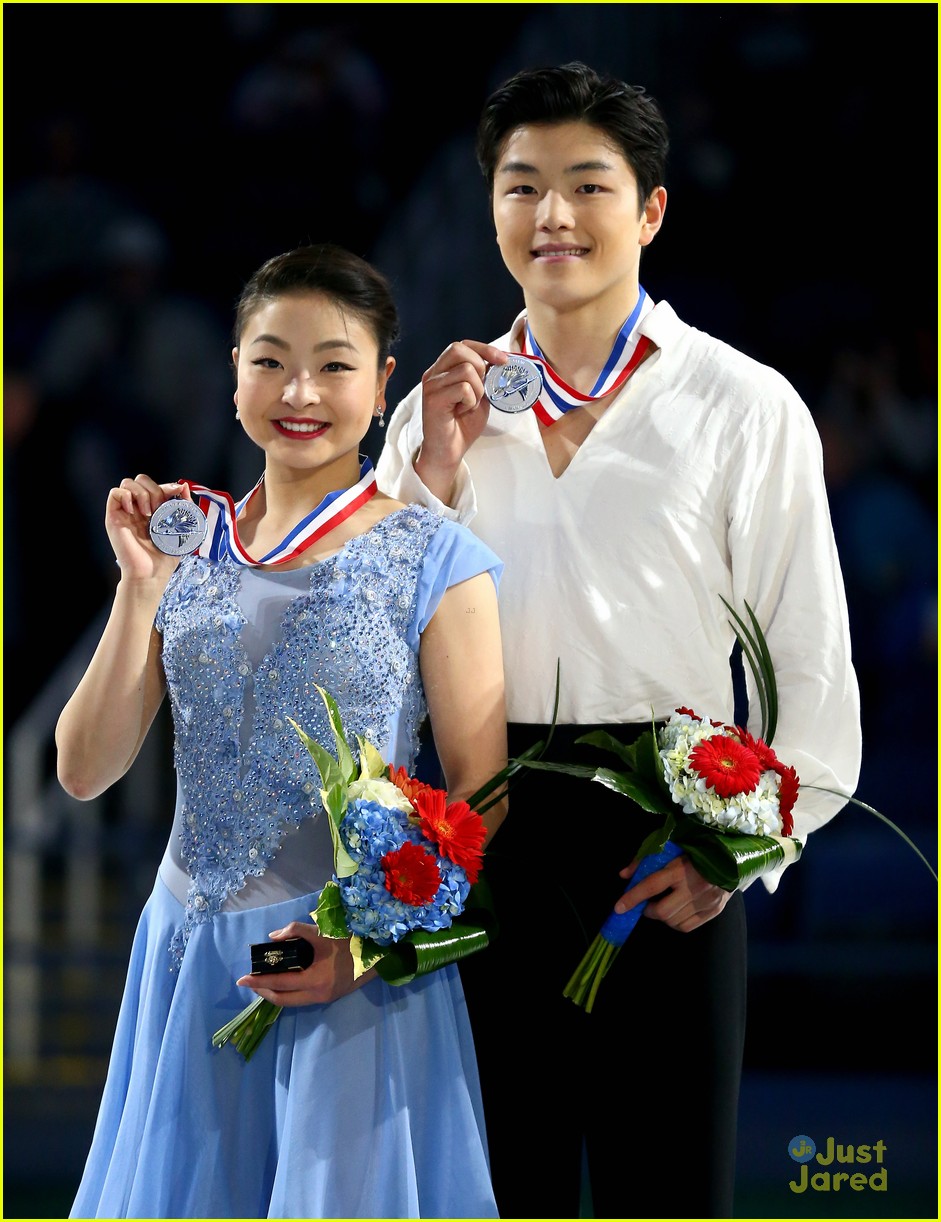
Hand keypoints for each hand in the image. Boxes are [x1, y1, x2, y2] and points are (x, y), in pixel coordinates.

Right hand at [106, 474, 191, 578]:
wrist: (151, 574)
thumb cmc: (165, 557)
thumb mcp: (182, 529)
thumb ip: (184, 507)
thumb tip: (183, 486)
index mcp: (154, 510)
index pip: (156, 486)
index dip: (167, 486)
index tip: (177, 492)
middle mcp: (138, 508)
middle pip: (141, 480)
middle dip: (155, 490)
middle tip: (160, 510)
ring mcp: (125, 512)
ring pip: (128, 483)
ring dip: (142, 494)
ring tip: (148, 514)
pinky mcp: (114, 518)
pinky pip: (114, 493)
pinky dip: (125, 496)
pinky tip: (134, 512)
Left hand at [235, 921, 374, 1006]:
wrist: (375, 955)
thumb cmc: (347, 941)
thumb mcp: (321, 932)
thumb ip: (296, 931)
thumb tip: (273, 938)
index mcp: (316, 978)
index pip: (281, 983)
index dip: (260, 982)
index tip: (242, 979)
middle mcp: (318, 994)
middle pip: (282, 1000)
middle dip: (263, 991)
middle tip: (249, 982)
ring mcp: (323, 999)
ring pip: (290, 1002)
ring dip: (274, 993)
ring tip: (261, 982)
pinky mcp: (327, 998)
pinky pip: (300, 999)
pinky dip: (287, 992)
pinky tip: (281, 982)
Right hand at [415, 339, 507, 500]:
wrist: (448, 452)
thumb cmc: (462, 425)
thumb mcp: (479, 396)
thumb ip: (484, 379)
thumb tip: (499, 362)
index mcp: (442, 370)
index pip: (462, 345)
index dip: (484, 349)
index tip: (503, 361)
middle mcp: (433, 374)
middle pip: (459, 349)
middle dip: (480, 366)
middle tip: (481, 389)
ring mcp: (431, 385)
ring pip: (466, 370)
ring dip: (477, 389)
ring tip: (468, 405)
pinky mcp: (433, 399)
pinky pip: (463, 388)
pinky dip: (471, 400)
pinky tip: (462, 411)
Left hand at [614, 853, 731, 932]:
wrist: (732, 857)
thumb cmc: (695, 850)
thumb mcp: (670, 848)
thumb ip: (645, 861)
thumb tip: (624, 875)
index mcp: (680, 868)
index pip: (651, 886)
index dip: (632, 897)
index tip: (618, 908)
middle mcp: (693, 887)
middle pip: (662, 911)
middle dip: (648, 910)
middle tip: (646, 904)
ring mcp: (705, 902)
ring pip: (673, 921)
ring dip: (662, 917)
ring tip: (663, 905)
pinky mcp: (713, 911)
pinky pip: (687, 927)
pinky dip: (675, 923)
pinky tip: (675, 912)